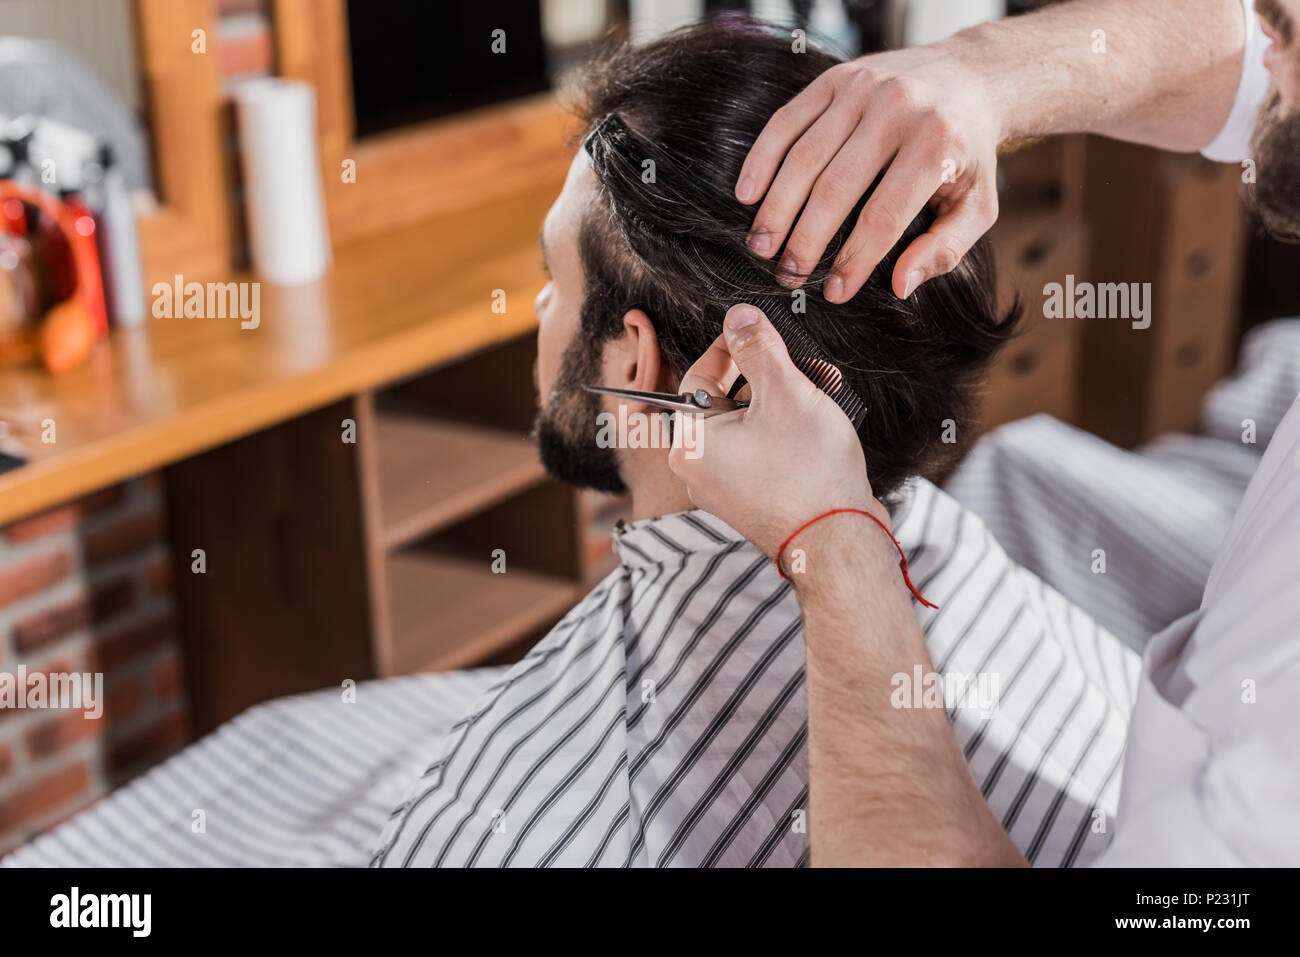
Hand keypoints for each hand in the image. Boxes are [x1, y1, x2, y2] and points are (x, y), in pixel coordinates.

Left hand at [668, 304, 880, 557]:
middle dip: (767, 375)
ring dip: (784, 400)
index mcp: (690, 443)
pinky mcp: (754, 501)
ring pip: (749, 425)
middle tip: (799, 361)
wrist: (838, 543)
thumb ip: (758, 347)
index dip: (730, 346)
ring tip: (823, 387)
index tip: (755, 329)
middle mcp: (698, 470)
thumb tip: (738, 316)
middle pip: (726, 401)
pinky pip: (762, 452)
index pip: (699, 376)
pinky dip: (787, 431)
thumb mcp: (784, 392)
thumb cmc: (808, 473)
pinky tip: (821, 419)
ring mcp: (726, 490)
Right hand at [735, 44, 1001, 302]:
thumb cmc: (967, 153)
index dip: (855, 259)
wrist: (968, 76)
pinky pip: (787, 121)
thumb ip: (943, 249)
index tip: (834, 293)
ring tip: (761, 246)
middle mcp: (898, 110)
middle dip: (805, 239)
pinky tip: (748, 195)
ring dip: (777, 207)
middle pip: (836, 187)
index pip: (884, 215)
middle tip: (786, 276)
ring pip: (805, 157)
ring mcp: (863, 89)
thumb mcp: (977, 206)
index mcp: (937, 144)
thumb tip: (900, 285)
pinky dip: (762, 159)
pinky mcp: (835, 78)